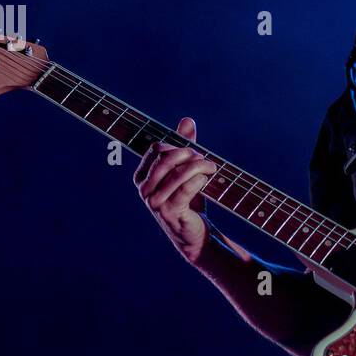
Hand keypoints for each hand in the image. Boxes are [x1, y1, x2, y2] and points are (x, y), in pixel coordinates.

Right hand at [134, 117, 217, 264]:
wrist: (196, 235)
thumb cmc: (189, 202)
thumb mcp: (185, 172)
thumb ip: (185, 146)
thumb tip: (187, 120)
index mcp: (142, 177)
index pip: (156, 149)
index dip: (177, 146)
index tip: (194, 151)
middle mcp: (144, 189)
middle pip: (166, 159)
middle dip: (189, 154)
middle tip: (205, 159)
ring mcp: (155, 202)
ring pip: (178, 172)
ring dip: (200, 166)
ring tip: (213, 167)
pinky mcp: (170, 213)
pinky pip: (185, 188)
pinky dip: (200, 180)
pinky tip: (208, 179)